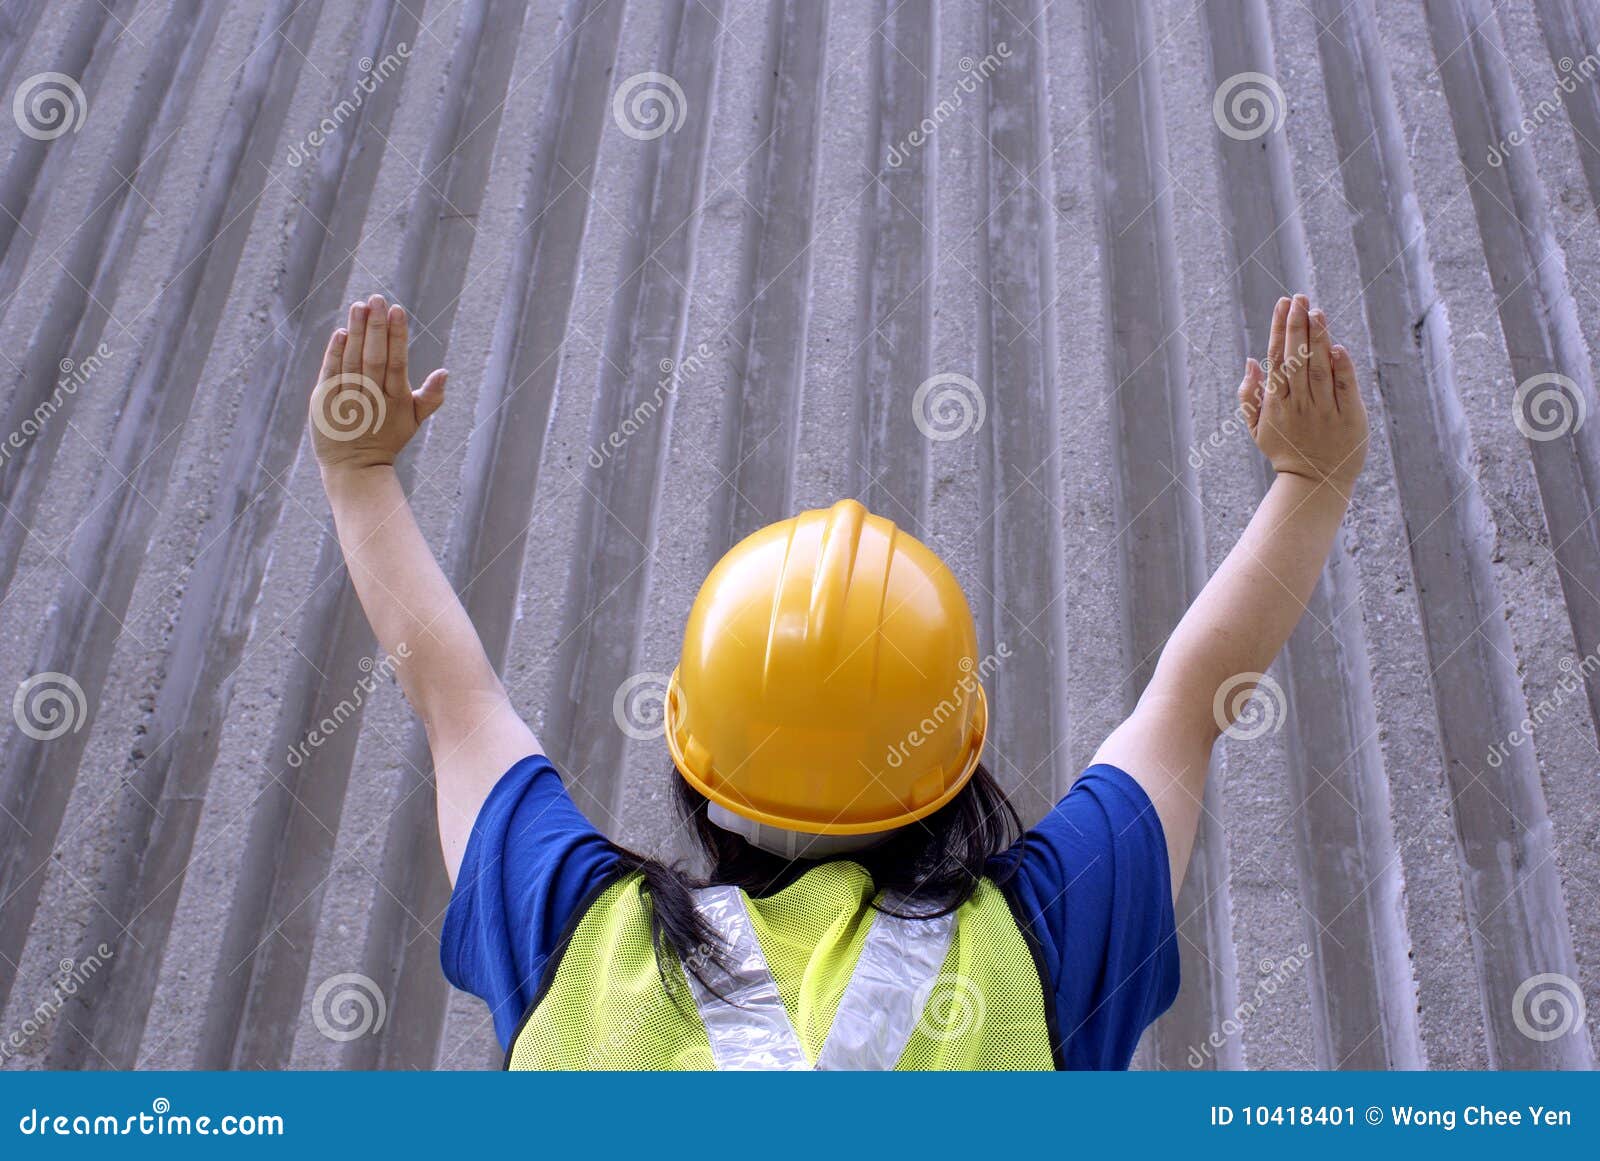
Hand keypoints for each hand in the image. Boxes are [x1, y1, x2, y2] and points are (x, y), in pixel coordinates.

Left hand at [310, 294, 446, 472]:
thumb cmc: (387, 438)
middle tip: (377, 298)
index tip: (398, 310)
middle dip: (377, 327)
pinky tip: (341, 332)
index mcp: (396, 400)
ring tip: (359, 306)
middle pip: (375, 358)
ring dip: (357, 332)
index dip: (397, 336)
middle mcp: (373, 399)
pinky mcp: (325, 401)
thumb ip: (431, 397)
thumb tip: (445, 372)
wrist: (355, 468)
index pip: (397, 362)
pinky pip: (331, 372)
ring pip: (353, 360)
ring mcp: (348, 400)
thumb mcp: (414, 421)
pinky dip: (335, 352)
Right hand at [1239, 294, 1368, 495]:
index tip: (1283, 303)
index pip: (1276, 357)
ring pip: (1319, 367)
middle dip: (1297, 324)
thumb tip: (1250, 361)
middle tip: (1300, 297)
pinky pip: (1345, 387)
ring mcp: (1324, 409)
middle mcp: (1298, 402)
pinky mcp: (1348, 416)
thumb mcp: (1257, 428)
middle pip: (1296, 357)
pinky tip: (1338, 346)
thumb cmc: (1285, 451)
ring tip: (1316, 311)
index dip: (1278, 328)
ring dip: (1318, 338)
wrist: (1315, 482)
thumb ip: (1249, 395)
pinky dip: (1342, 366)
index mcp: (1276, 402)